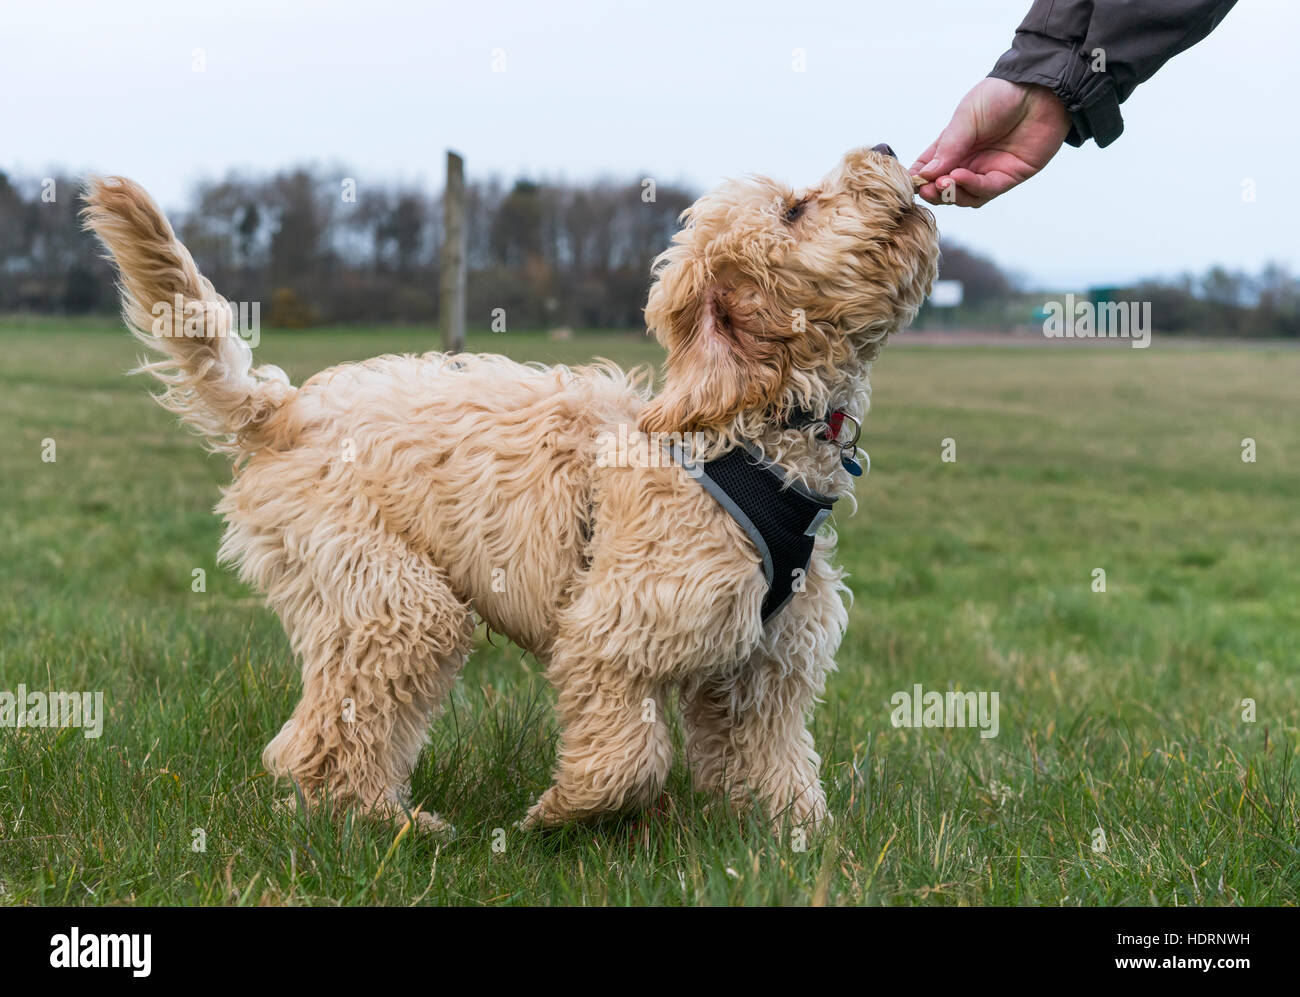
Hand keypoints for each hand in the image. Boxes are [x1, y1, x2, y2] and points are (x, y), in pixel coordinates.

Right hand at [910, 78, 1070, 206]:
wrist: (1041, 90)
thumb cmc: (1001, 95)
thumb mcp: (966, 116)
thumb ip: (948, 147)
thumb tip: (926, 175)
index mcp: (953, 144)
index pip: (929, 168)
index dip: (918, 178)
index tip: (909, 182)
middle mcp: (969, 161)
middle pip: (944, 188)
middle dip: (933, 191)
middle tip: (927, 187)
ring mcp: (988, 171)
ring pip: (963, 196)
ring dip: (950, 193)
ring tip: (943, 182)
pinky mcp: (1008, 177)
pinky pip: (985, 190)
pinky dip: (970, 187)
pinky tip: (960, 177)